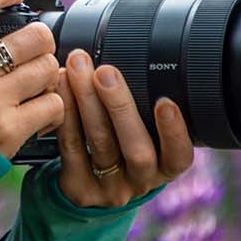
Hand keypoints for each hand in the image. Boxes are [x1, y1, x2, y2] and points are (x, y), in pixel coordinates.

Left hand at [45, 49, 193, 207]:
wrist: (90, 187)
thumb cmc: (122, 148)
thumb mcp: (145, 136)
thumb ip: (145, 109)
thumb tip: (134, 51)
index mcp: (165, 166)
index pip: (179, 156)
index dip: (174, 132)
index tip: (165, 102)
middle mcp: (141, 180)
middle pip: (136, 149)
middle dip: (120, 107)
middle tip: (106, 72)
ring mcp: (110, 188)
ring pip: (100, 144)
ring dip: (87, 101)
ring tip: (77, 69)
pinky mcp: (80, 188)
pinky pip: (72, 148)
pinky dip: (67, 114)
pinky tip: (62, 87)